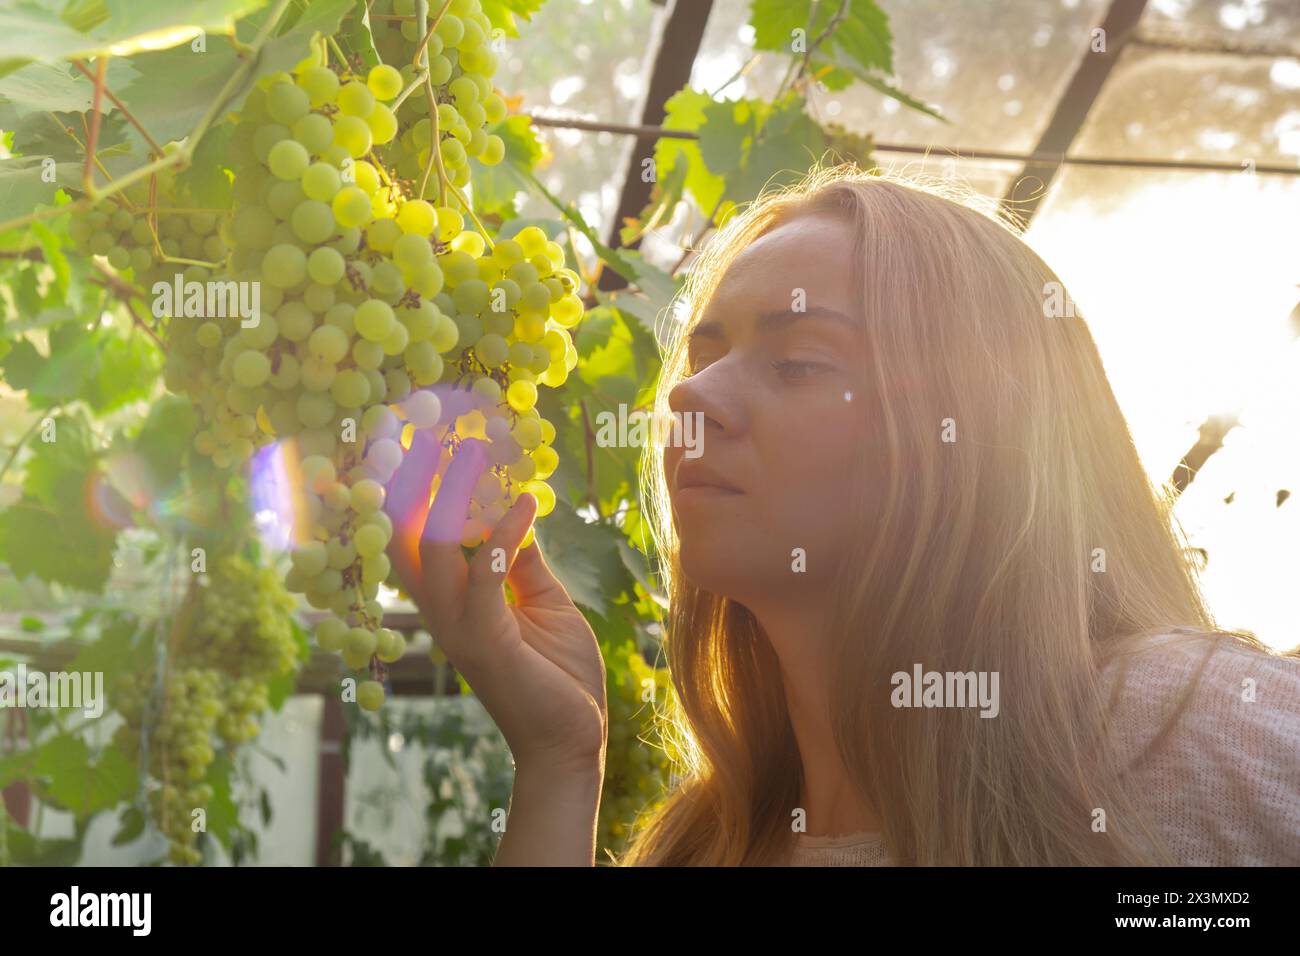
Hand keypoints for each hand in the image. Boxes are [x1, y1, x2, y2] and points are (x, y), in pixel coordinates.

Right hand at [384, 429, 606, 772]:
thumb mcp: (543, 603)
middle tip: (416, 429)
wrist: (571, 738)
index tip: (409, 441)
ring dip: (451, 495)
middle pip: (403, 538)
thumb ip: (521, 562)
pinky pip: (486, 576)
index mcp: (450, 601)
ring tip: (471, 449)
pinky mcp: (486, 641)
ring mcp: (458, 628)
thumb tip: (514, 514)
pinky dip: (503, 535)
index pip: (412, 539)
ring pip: (432, 550)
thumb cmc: (557, 673)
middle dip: (404, 484)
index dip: (404, 492)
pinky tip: (528, 503)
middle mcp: (441, 612)